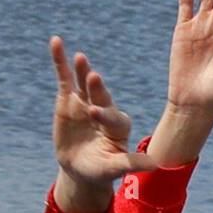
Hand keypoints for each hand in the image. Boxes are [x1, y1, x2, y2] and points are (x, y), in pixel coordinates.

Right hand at [49, 37, 154, 210]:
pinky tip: (56, 42)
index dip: (104, 115)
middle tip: (94, 77)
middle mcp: (105, 109)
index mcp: (119, 125)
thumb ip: (131, 163)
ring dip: (82, 70)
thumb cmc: (101, 170)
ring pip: (84, 83)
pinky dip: (60, 60)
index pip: (112, 117)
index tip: (94, 113)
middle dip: (97, 88)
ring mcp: (86, 101)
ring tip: (80, 58)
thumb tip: (156, 165)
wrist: (80, 168)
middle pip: (101, 96)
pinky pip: (65, 77)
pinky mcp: (69, 98)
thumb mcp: (114, 169)